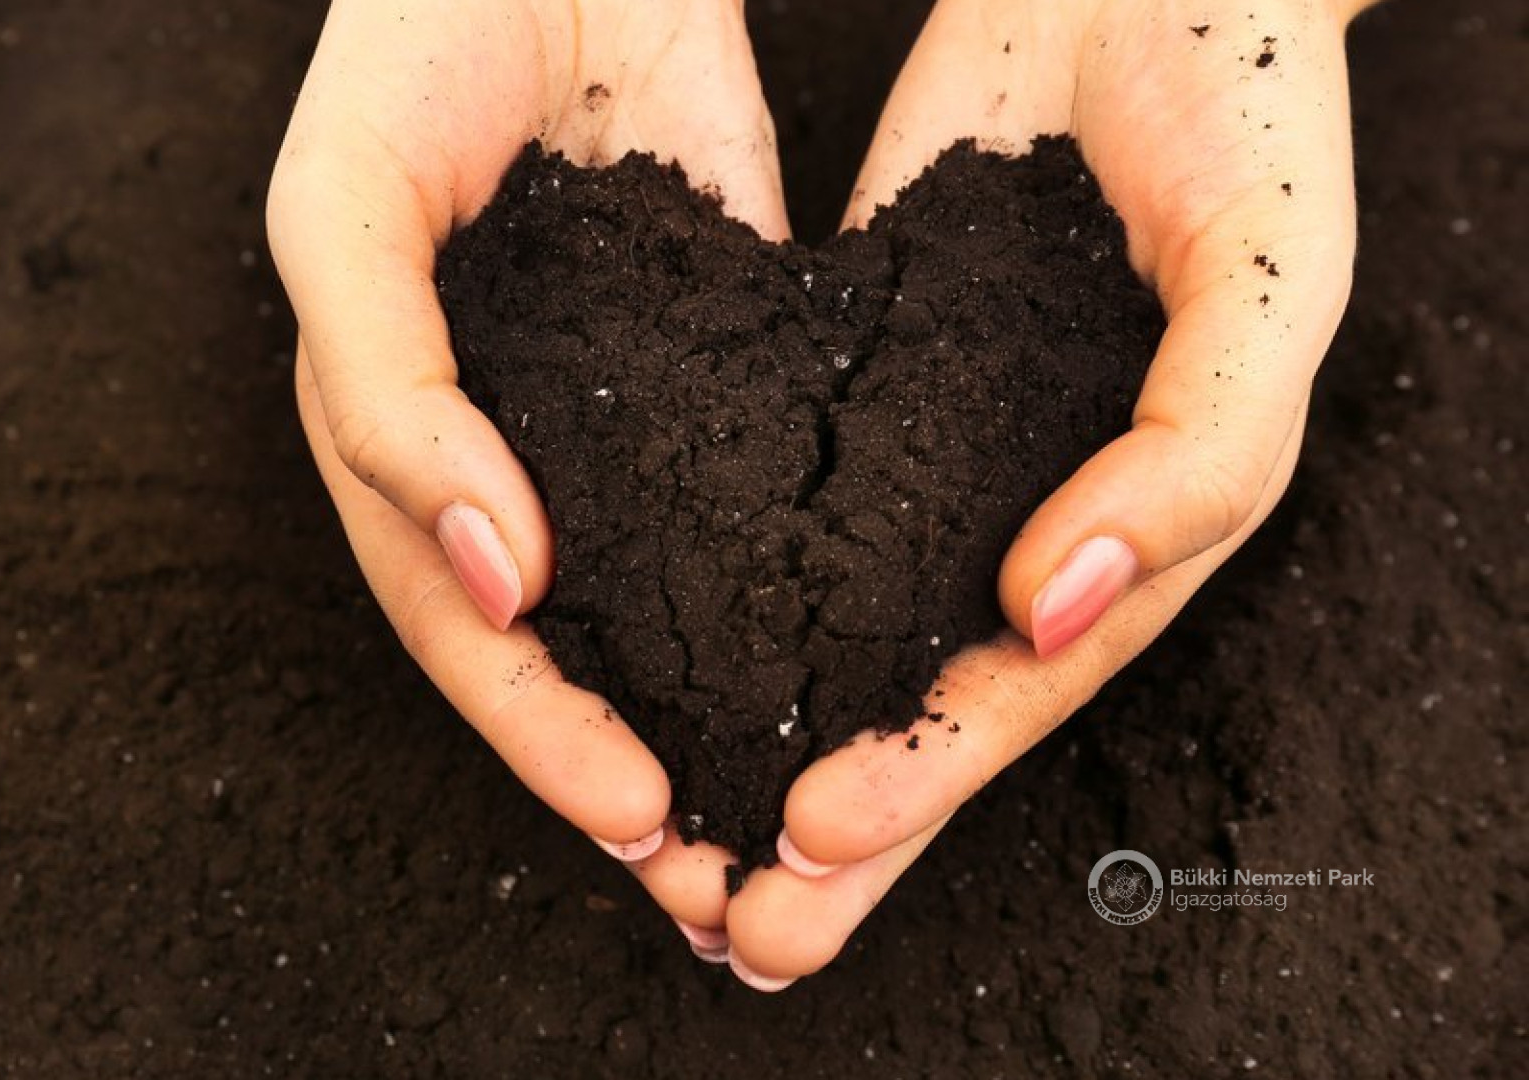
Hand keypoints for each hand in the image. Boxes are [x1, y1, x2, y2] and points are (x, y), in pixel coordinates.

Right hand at [266, 0, 782, 932]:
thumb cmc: (407, 48)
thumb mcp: (344, 217)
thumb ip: (390, 398)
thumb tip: (498, 579)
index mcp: (401, 440)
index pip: (462, 620)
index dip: (532, 725)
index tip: (627, 808)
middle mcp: (509, 450)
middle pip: (567, 644)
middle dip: (629, 759)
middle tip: (716, 871)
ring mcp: (618, 412)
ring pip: (666, 595)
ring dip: (717, 707)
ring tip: (793, 809)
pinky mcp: (724, 353)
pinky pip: (755, 485)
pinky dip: (792, 579)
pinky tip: (855, 652)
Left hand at [724, 0, 1371, 989]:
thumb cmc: (1246, 115)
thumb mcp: (1264, 286)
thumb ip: (1190, 456)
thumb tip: (1050, 605)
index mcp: (1126, 524)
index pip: (1011, 685)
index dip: (919, 776)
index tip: (814, 845)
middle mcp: (1013, 508)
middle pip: (903, 692)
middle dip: (825, 816)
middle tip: (728, 922)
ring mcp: (926, 446)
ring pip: (823, 617)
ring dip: (749, 725)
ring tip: (663, 824)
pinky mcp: (849, 367)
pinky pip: (772, 484)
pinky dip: (715, 570)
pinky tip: (640, 638)